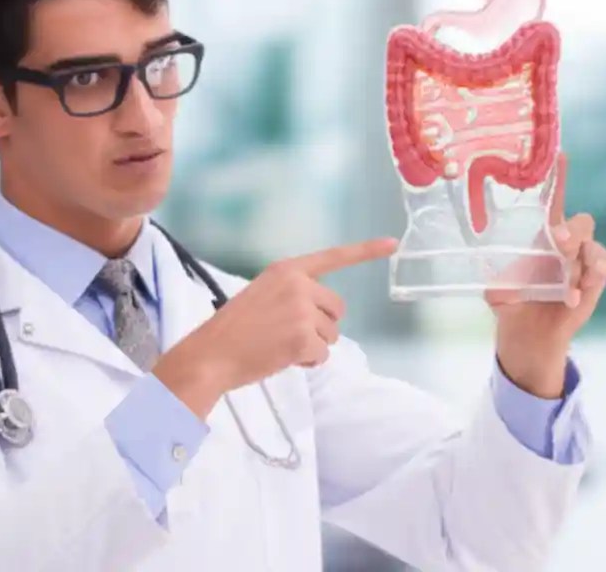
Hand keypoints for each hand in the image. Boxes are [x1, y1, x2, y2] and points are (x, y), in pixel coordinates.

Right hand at [154, 238, 396, 416]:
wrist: (211, 354)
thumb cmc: (234, 328)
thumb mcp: (262, 294)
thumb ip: (292, 293)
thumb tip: (323, 312)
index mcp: (287, 270)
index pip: (333, 257)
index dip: (365, 251)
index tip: (393, 243)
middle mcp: (298, 285)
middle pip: (337, 309)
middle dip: (322, 325)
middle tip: (290, 334)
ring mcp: (302, 310)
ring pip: (332, 334)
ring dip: (313, 346)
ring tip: (280, 345)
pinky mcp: (303, 338)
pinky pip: (323, 355)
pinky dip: (308, 362)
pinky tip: (283, 358)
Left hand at [486, 154, 605, 398]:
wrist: (527, 332)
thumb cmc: (512, 300)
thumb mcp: (498, 291)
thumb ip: (498, 286)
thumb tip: (495, 290)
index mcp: (543, 234)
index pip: (554, 200)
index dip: (559, 177)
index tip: (561, 154)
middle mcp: (567, 244)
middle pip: (582, 223)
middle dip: (572, 230)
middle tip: (558, 241)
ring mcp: (582, 263)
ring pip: (594, 247)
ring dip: (583, 256)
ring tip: (570, 274)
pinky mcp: (592, 283)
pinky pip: (601, 271)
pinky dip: (590, 279)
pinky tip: (575, 293)